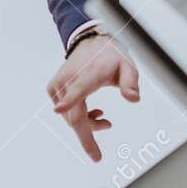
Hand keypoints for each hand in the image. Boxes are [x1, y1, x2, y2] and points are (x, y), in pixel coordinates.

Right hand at [47, 34, 140, 161]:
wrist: (90, 42)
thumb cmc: (109, 55)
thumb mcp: (127, 66)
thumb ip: (131, 82)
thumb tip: (133, 98)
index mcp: (88, 75)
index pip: (78, 89)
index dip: (70, 101)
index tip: (60, 108)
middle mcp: (69, 80)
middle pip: (75, 116)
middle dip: (89, 133)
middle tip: (101, 144)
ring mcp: (58, 85)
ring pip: (69, 118)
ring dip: (86, 124)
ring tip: (103, 118)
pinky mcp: (53, 89)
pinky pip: (64, 112)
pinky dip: (77, 117)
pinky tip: (92, 113)